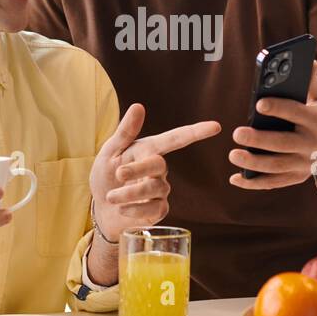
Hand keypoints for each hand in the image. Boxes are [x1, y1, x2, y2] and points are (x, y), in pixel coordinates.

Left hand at [91, 103, 220, 241]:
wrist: (100, 210)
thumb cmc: (105, 176)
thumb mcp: (109, 152)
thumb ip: (125, 131)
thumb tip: (139, 105)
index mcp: (148, 150)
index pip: (176, 139)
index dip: (196, 132)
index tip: (216, 126)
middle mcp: (159, 169)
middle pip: (158, 164)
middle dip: (137, 169)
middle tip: (118, 174)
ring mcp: (161, 190)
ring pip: (154, 188)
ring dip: (128, 193)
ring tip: (111, 196)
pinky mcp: (159, 210)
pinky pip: (154, 209)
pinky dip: (134, 210)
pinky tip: (122, 209)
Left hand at [229, 60, 316, 189]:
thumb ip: (310, 81)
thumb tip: (306, 60)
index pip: (297, 113)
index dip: (279, 108)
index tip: (259, 103)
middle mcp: (312, 144)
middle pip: (284, 143)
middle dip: (259, 140)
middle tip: (236, 133)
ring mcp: (305, 163)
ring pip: (277, 166)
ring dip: (254, 163)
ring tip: (233, 154)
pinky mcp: (298, 176)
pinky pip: (274, 182)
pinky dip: (254, 183)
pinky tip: (235, 179)